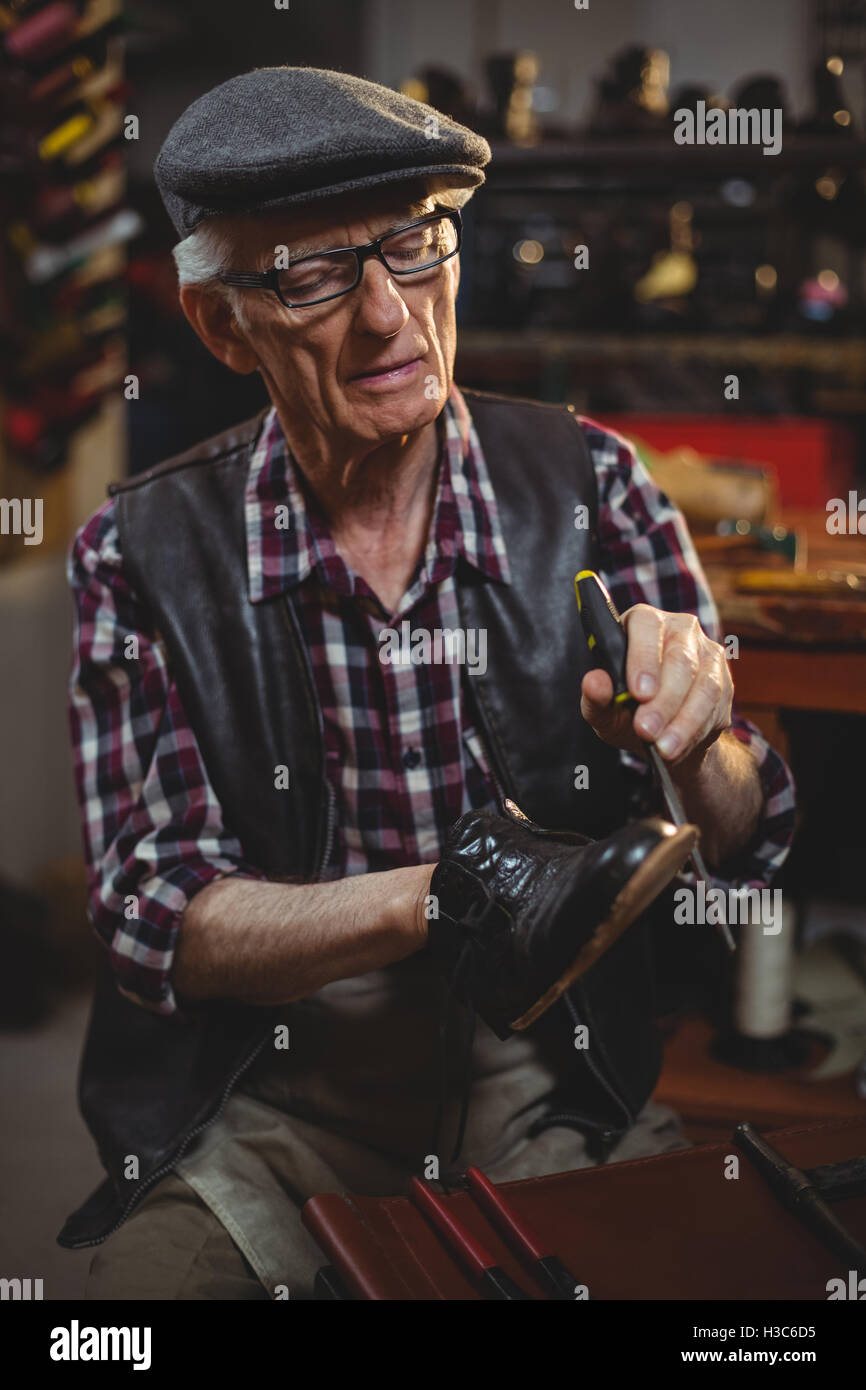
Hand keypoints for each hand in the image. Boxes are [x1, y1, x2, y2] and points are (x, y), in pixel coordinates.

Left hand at [580, 605, 732, 768]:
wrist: (660, 732)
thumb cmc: (625, 709)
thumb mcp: (604, 709)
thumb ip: (595, 697)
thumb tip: (594, 682)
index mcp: (643, 623)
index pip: (647, 626)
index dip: (644, 658)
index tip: (639, 693)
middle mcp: (680, 629)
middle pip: (680, 660)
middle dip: (664, 701)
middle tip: (646, 730)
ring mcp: (707, 653)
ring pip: (704, 686)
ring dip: (684, 722)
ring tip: (664, 748)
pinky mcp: (725, 681)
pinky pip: (716, 706)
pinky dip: (696, 731)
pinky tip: (678, 746)